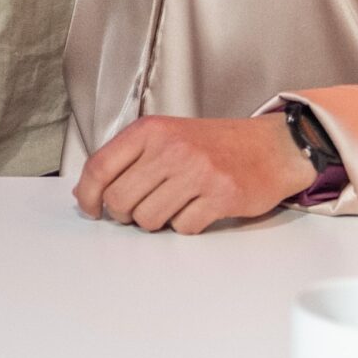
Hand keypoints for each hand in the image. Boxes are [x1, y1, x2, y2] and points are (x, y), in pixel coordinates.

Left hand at [72, 114, 314, 232]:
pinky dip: (185, 225)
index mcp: (151, 130)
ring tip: (172, 206)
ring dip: (155, 222)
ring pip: (148, 219)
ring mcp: (197, 172)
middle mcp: (171, 148)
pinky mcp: (221, 196)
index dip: (88, 194)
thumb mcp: (166, 135)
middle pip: (120, 200)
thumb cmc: (215, 144)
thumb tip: (88, 189)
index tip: (90, 208)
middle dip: (124, 214)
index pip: (100, 166)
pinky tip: (197, 209)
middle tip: (138, 210)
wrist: (270, 147)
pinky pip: (182, 227)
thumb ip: (129, 157)